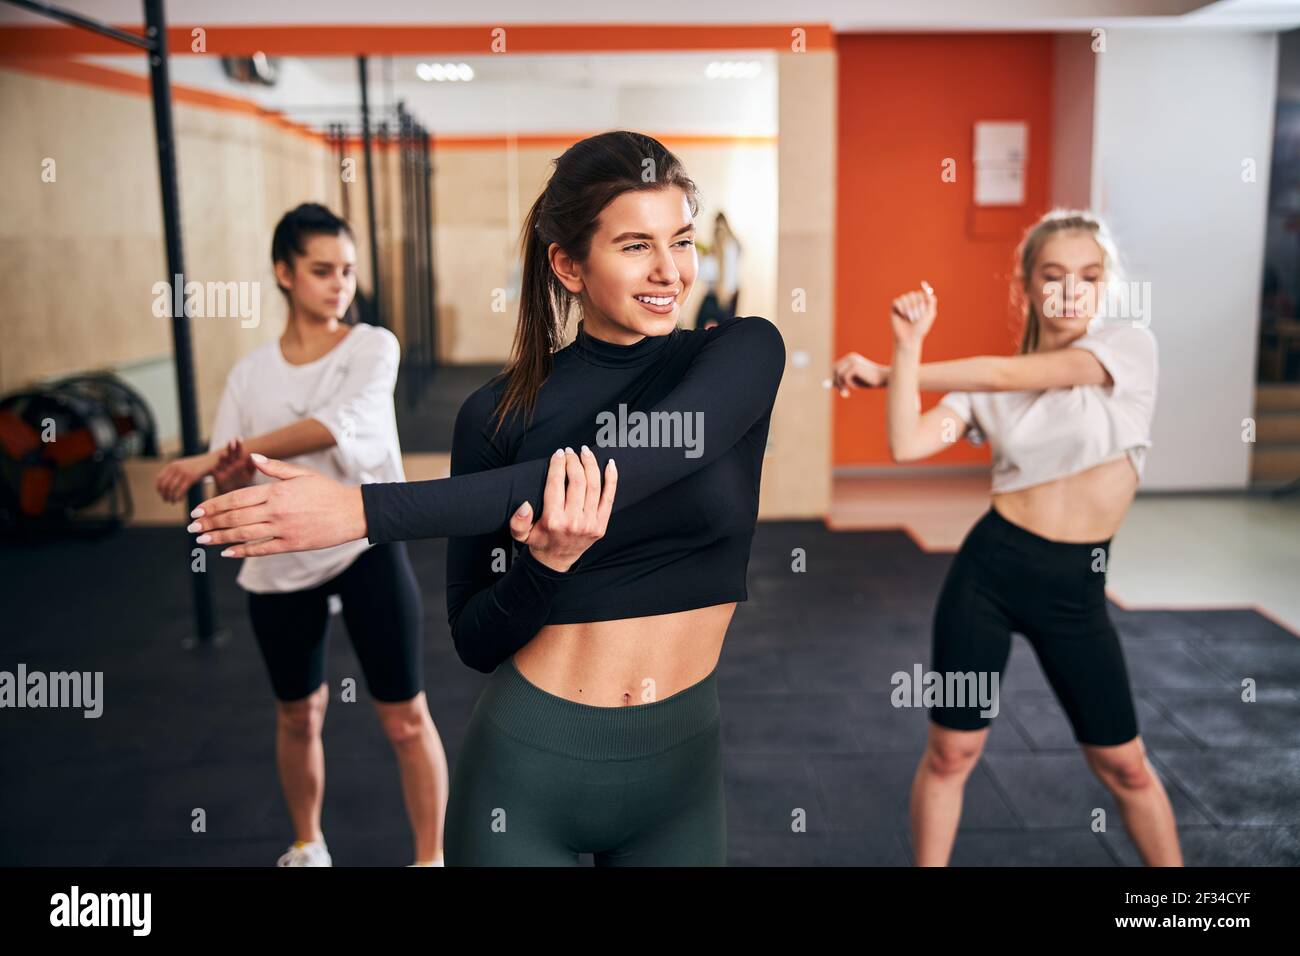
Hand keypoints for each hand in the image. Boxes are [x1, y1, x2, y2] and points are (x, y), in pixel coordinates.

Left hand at [156, 451, 216, 503]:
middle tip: (166, 501)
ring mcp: (183, 471)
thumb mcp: (185, 467)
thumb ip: (176, 474)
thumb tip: (167, 487)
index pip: (160, 479)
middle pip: (164, 485)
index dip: (159, 489)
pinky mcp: (191, 477)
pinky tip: (179, 500)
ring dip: (171, 497)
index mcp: (172, 465)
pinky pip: (180, 490)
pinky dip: (178, 497)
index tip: (162, 495)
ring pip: (171, 488)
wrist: (212, 461)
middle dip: (164, 495)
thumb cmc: (199, 467)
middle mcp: (176, 467)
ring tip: (173, 502)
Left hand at [186, 454, 365, 556]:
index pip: (236, 498)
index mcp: (276, 491)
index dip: (214, 505)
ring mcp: (283, 529)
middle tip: (192, 527)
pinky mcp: (291, 544)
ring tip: (202, 540)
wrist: (352, 512)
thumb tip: (252, 457)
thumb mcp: (301, 474)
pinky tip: (227, 553)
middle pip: (234, 517)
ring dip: (219, 538)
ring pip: (243, 534)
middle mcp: (276, 511)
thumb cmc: (327, 491)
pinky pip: (261, 549)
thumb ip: (274, 468)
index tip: (199, 510)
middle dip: (210, 522)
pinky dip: (242, 551)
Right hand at [211, 437, 256, 493]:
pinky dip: (215, 470)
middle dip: (230, 447)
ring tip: (224, 454)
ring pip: (222, 462)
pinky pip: (215, 472)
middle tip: (231, 441)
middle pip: (229, 453)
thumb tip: (256, 456)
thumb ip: (252, 466)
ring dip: (223, 458)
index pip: (238, 451)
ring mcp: (222, 469)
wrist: (233, 495)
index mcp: (237, 460)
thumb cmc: (242, 481)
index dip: (238, 445)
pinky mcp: (217, 477)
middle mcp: (229, 463)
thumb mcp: (248, 474)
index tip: (238, 438)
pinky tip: (214, 467)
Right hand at [508, 446, 616, 572]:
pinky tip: (609, 463)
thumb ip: (518, 521)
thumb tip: (524, 505)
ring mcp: (590, 523)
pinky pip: (609, 497)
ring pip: (593, 486)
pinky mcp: (601, 524)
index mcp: (553, 521)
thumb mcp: (521, 534)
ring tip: (585, 452)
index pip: (556, 485)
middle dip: (573, 462)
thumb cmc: (539, 541)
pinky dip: (611, 479)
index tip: (557, 454)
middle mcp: (573, 521)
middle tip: (570, 452)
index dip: (557, 465)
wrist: (557, 561)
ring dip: (590, 465)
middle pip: (577, 482)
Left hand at [829, 352, 887, 395]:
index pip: (836, 367)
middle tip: (843, 393)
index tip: (840, 388)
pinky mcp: (855, 366)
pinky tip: (858, 386)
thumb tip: (832, 384)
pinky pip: (845, 378)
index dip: (835, 378)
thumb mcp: (855, 382)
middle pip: (835, 369)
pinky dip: (850, 384)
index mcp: (851, 358)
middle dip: (837, 382)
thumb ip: (844, 381)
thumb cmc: (870, 381)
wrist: (884, 378)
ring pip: (839, 374)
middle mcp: (850, 357)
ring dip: (843, 385)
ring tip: (852, 390)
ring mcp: (852, 361)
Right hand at [890, 282, 937, 350]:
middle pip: (913, 294)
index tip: (923, 313)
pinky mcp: (894, 307)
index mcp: (921, 301)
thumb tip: (927, 291)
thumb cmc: (920, 327)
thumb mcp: (930, 314)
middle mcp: (911, 300)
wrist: (909, 338)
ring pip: (905, 297)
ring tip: (909, 319)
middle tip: (916, 318)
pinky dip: (901, 309)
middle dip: (915, 307)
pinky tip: (902, 316)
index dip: (923, 303)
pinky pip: (897, 301)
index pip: (922, 293)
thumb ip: (931, 301)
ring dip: (908, 309)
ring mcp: (902, 303)